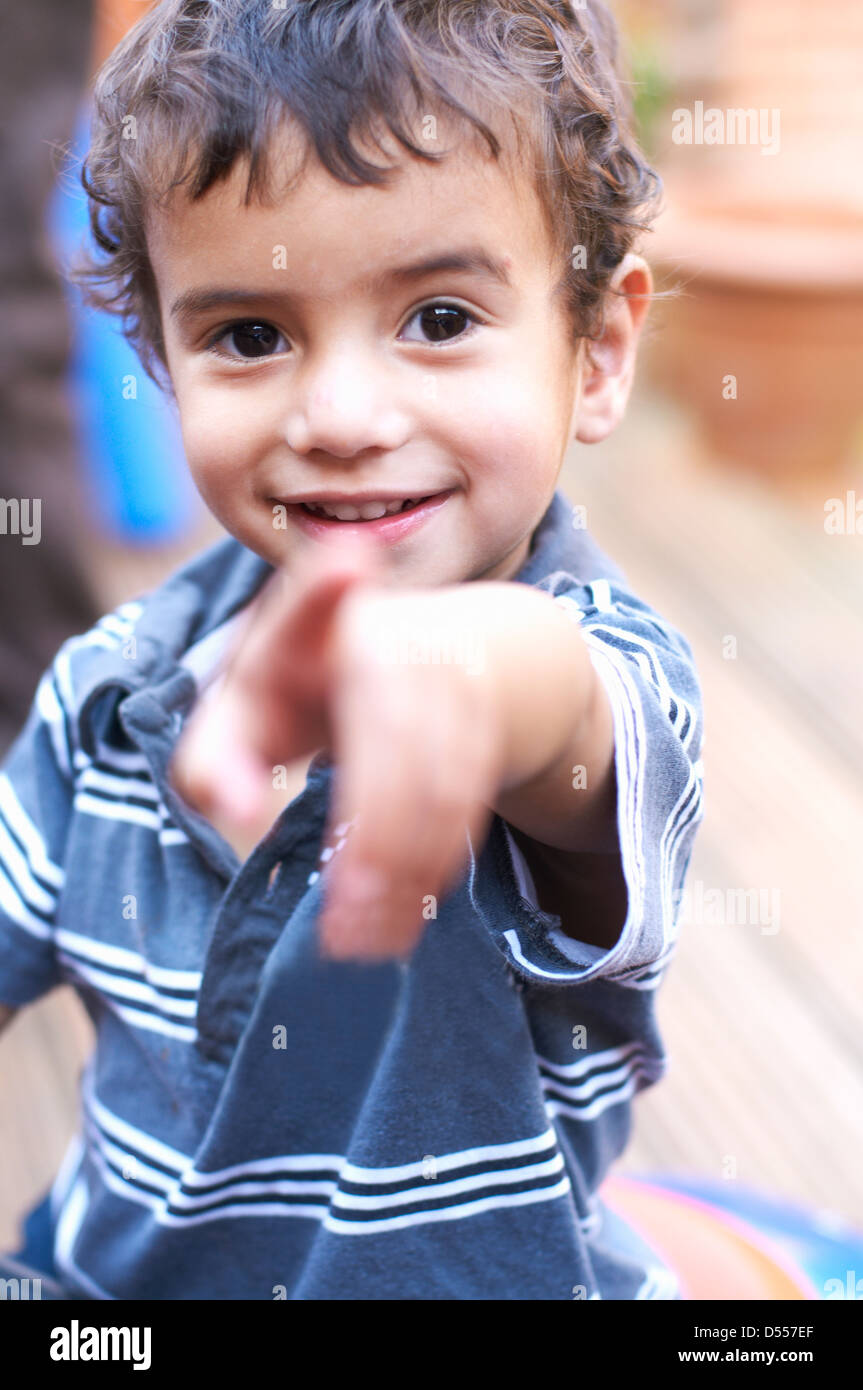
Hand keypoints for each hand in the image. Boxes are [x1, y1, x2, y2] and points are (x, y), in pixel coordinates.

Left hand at [169, 531, 504, 960]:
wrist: (430, 655)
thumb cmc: (305, 692)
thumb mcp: (247, 715)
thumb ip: (213, 761)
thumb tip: (235, 811)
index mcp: (308, 624)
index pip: (315, 599)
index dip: (330, 585)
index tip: (348, 564)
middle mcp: (387, 635)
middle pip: (392, 733)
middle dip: (372, 832)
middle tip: (342, 926)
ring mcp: (449, 668)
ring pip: (440, 771)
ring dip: (407, 865)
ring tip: (366, 941)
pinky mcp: (486, 711)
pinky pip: (470, 790)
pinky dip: (440, 857)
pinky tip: (409, 905)